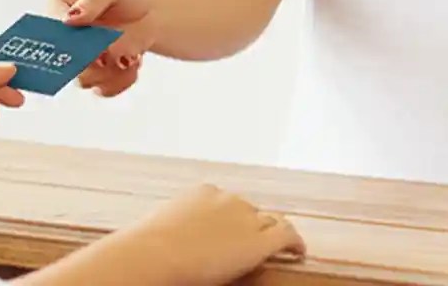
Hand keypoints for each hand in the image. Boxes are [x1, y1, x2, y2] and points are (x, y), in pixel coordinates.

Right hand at [47, 0, 155, 97]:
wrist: (152, 12)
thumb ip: (91, 2)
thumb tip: (69, 19)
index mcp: (60, 9)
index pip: (50, 27)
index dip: (63, 37)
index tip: (83, 39)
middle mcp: (66, 39)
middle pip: (62, 59)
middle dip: (87, 59)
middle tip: (105, 54)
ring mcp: (81, 60)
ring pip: (83, 79)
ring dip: (108, 70)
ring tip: (128, 54)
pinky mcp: (99, 78)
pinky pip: (105, 88)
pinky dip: (122, 79)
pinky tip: (134, 63)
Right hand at [122, 184, 305, 284]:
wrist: (156, 254)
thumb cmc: (148, 246)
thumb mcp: (162, 225)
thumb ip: (176, 224)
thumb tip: (166, 237)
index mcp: (203, 193)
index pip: (226, 201)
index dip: (233, 216)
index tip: (231, 228)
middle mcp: (228, 200)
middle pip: (249, 211)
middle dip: (250, 225)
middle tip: (251, 241)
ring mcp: (245, 218)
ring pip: (268, 223)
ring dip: (271, 233)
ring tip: (281, 245)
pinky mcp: (258, 242)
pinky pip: (286, 237)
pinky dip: (295, 244)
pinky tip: (299, 253)